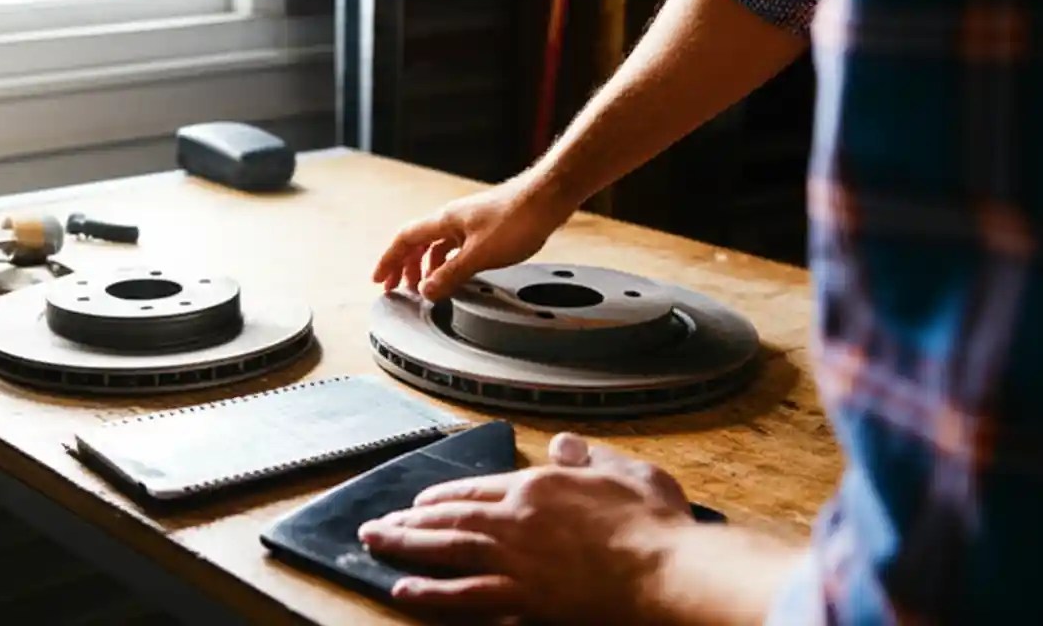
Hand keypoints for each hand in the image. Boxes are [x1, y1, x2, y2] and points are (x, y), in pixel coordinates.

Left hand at [358, 434, 694, 623]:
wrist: (667, 572)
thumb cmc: (654, 526)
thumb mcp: (626, 472)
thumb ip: (588, 457)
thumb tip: (564, 443)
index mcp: (539, 486)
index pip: (478, 487)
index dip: (444, 494)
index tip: (421, 501)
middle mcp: (517, 518)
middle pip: (451, 515)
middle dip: (409, 520)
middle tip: (378, 524)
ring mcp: (516, 559)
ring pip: (447, 548)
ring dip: (406, 546)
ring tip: (375, 545)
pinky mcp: (522, 598)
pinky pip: (464, 593)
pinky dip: (430, 591)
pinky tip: (403, 589)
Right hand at [372, 174, 576, 301]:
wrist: (548, 197)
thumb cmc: (517, 219)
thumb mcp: (480, 255)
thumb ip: (451, 275)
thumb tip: (426, 292)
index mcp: (443, 221)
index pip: (404, 239)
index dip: (388, 261)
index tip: (379, 280)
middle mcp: (451, 218)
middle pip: (417, 242)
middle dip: (404, 266)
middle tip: (398, 289)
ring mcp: (468, 222)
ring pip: (437, 245)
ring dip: (426, 266)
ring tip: (425, 287)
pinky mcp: (485, 227)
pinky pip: (456, 246)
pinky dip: (448, 262)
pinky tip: (455, 273)